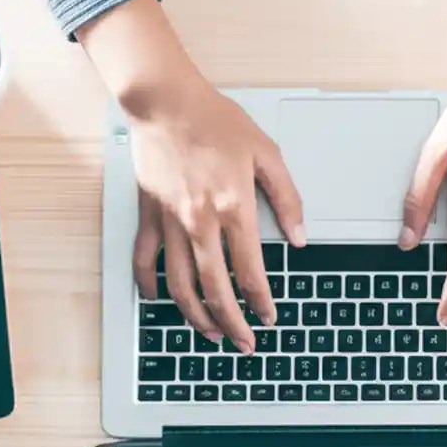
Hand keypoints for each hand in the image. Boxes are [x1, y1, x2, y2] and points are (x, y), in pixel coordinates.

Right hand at [130, 76, 304, 353]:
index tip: (269, 317)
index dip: (261, 301)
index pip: (251, 271)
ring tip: (210, 334)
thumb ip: (287, 198)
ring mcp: (170, 221)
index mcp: (233, 207)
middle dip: (232, 324)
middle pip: (216, 289)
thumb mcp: (267, 152)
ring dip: (196, 316)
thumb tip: (300, 237)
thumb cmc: (216, 121)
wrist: (166, 102)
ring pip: (181, 284)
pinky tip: (161, 300)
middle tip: (244, 344)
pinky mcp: (149, 215)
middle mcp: (200, 221)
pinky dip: (151, 285)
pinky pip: (147, 259)